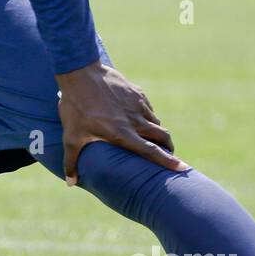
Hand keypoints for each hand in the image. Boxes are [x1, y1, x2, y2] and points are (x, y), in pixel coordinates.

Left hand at [55, 61, 187, 184]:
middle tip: (168, 154)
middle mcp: (135, 120)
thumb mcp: (71, 137)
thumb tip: (71, 182)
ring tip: (150, 139)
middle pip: (162, 136)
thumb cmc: (75, 107)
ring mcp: (137, 104)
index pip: (151, 151)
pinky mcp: (137, 93)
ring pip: (156, 122)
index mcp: (122, 133)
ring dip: (157, 132)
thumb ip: (71, 161)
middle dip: (169, 147)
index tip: (183, 168)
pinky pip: (148, 109)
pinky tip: (138, 119)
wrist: (81, 73)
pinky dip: (148, 117)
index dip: (168, 161)